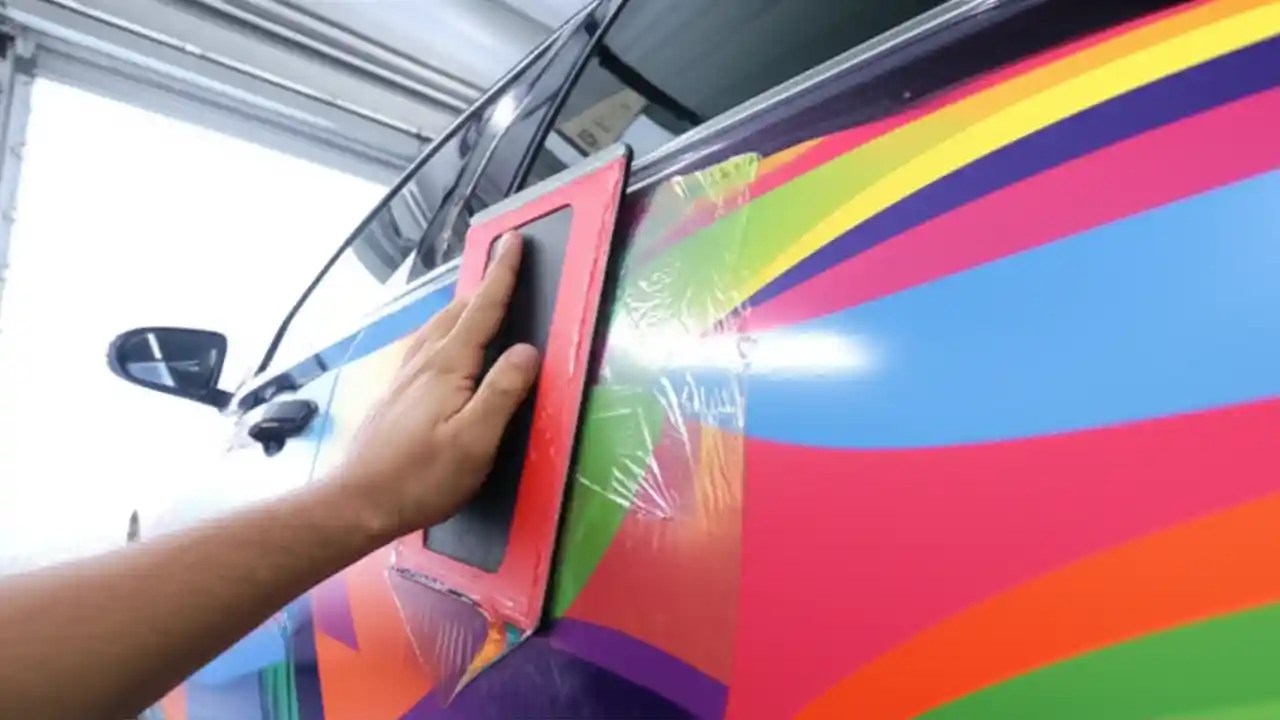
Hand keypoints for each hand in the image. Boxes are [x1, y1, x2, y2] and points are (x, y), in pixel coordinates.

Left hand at [334, 232, 538, 537]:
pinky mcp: (395, 395)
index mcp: (448, 367)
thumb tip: (528, 350)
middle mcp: (423, 363)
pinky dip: (443, 330)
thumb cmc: (421, 477)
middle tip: (505, 264)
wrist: (358, 502)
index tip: (513, 241)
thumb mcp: (475, 440)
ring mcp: (405, 377)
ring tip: (479, 297)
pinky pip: (425, 345)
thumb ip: (503, 391)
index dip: (501, 275)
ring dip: (463, 306)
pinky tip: (440, 343)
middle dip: (485, 284)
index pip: (482, 309)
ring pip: (438, 326)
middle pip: (459, 311)